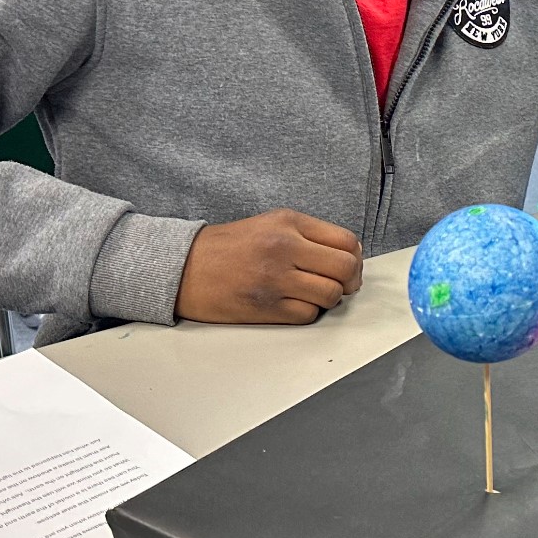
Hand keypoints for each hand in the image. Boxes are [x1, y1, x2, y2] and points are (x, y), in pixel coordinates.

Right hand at [175, 208, 363, 324]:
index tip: (347, 267)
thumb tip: (348, 258)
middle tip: (339, 286)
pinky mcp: (266, 307)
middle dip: (349, 281)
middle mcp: (285, 247)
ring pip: (331, 295)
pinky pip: (308, 315)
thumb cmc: (228, 248)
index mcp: (289, 222)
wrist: (183, 268)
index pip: (346, 242)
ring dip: (328, 299)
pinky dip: (307, 313)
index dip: (354, 259)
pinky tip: (292, 304)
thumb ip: (310, 236)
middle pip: (345, 269)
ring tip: (311, 294)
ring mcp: (275, 278)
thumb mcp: (271, 224)